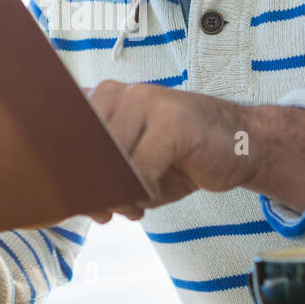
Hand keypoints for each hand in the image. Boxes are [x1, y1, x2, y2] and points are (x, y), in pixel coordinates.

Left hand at [81, 81, 261, 221]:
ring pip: (109, 160)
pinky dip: (145, 193)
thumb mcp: (132, 164)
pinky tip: (154, 196)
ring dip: (119, 195)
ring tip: (135, 206)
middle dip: (92, 189)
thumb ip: (101, 174)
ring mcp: (145, 100)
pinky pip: (140, 169)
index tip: (80, 199)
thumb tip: (69, 201)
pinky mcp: (170, 118)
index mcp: (102, 98)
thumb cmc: (181, 156)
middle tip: (107, 211)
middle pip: (82, 150)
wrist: (241, 144)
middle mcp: (118, 92)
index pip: (62, 134)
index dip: (67, 173)